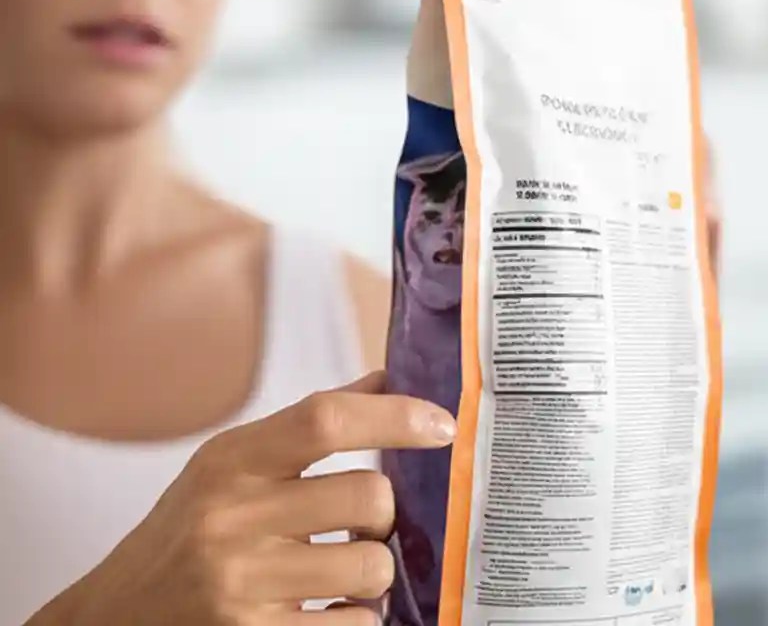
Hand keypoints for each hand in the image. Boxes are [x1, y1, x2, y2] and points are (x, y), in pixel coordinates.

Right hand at [30, 372, 455, 625]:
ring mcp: (243, 587)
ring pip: (373, 567)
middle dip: (383, 514)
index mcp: (230, 462)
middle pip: (370, 496)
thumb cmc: (188, 533)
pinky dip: (359, 619)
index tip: (442, 426)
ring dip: (375, 571)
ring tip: (344, 573)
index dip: (396, 416)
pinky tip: (328, 612)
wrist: (112, 619)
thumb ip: (307, 427)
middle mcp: (233, 520)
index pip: (325, 419)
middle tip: (364, 525)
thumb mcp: (230, 467)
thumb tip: (387, 379)